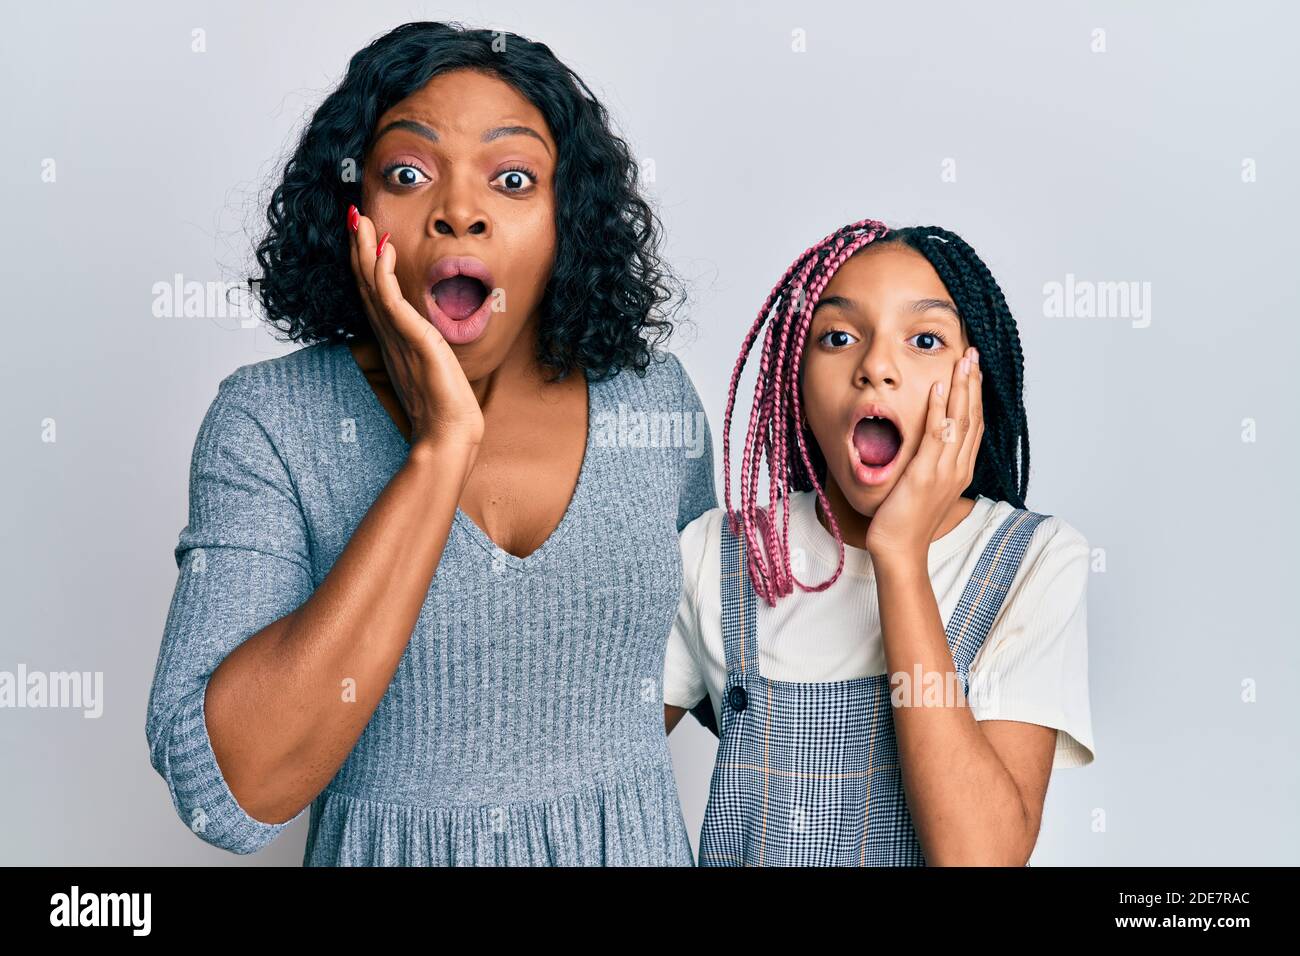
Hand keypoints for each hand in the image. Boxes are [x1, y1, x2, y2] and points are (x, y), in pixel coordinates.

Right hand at [347, 206, 484, 451]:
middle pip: (366, 282)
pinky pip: (390, 300)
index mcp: (392, 340)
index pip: (374, 293)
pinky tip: (384, 249)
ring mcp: (397, 336)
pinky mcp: (411, 339)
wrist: (448, 433)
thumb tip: (425, 339)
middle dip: (359, 247)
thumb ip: (422, 350)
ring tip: (361, 219)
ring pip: (372, 285)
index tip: (362, 234)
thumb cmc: (442, 408)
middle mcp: (389, 335)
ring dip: (365, 250)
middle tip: (353, 214)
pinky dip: (383, 273)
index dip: (365, 262)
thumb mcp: (429, 369)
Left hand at [865, 346, 983, 561]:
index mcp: (960, 470)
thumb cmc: (906, 521)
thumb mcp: (924, 487)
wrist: (900, 550)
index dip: (975, 395)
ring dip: (962, 388)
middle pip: (972, 416)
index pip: (974, 425)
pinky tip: (938, 388)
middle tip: (973, 354)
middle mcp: (958, 467)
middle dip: (973, 383)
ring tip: (963, 361)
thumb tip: (924, 447)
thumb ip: (930, 465)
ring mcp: (945, 470)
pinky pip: (935, 435)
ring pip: (960, 420)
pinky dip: (938, 409)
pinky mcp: (925, 473)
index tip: (973, 370)